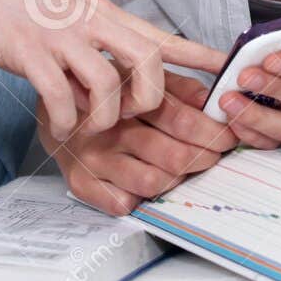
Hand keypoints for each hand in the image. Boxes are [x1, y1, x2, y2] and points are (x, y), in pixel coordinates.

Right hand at [0, 0, 224, 141]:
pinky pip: (63, 96)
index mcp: (104, 13)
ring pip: (108, 82)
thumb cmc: (22, 20)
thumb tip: (136, 83)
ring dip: (104, 116)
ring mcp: (61, 34)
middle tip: (132, 115)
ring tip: (89, 124)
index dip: (197, 54)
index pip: (161, 34)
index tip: (227, 68)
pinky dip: (67, 121)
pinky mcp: (30, 52)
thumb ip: (104, 49)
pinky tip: (61, 126)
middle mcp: (90, 20)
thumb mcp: (72, 27)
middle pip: (148, 58)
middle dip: (150, 98)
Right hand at [41, 71, 237, 214]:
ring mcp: (92, 157)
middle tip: (213, 155)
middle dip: (204, 158)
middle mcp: (107, 127)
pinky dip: (142, 199)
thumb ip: (180, 87)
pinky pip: (123, 204)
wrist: (51, 105)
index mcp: (125, 95)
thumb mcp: (142, 77)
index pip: (181, 118)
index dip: (212, 131)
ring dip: (177, 178)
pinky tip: (146, 182)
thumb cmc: (106, 92)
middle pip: (174, 155)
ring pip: (154, 182)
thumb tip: (219, 99)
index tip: (229, 136)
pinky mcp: (79, 183)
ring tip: (182, 168)